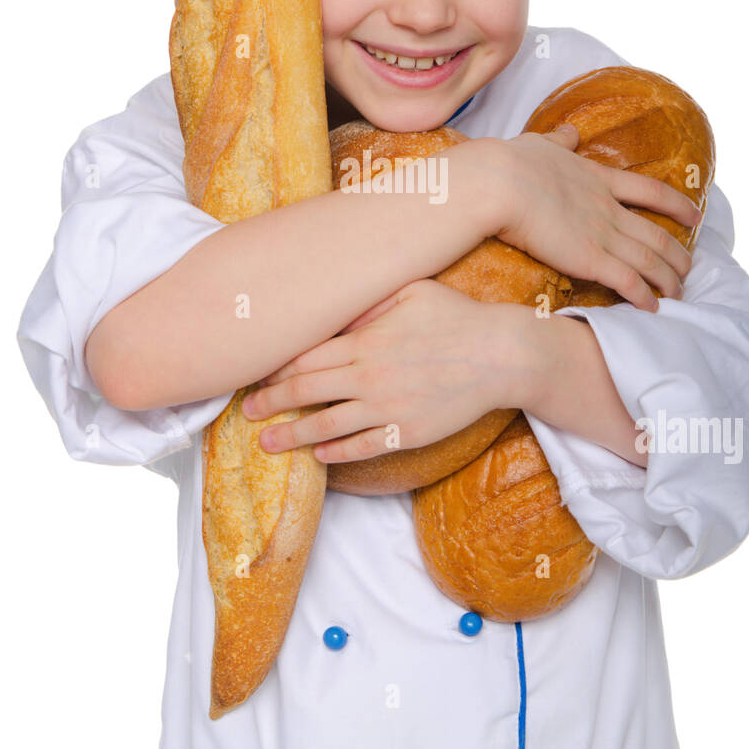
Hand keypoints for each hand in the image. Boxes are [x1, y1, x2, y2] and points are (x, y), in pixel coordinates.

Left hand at [240, 279, 510, 462]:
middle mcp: (368, 377)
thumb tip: (333, 309)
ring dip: (293, 436)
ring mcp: (386, 408)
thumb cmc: (456, 316)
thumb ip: (367, 303)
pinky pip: (362, 447)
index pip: (305, 358)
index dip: (275, 369)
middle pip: (304, 393)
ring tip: (268, 444)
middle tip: (247, 412)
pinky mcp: (406, 432)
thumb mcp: (410, 291)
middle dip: (270, 403)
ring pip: (326, 427)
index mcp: (364, 341)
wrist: (501, 355)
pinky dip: (336, 453)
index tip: (255, 376)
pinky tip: (319, 456)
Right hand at [486, 126, 701, 311]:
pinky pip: (628, 282)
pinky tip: (653, 308)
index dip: (677, 205)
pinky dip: (644, 296)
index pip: (650, 192)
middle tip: (689, 267)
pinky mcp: (590, 259)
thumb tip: (570, 132)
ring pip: (649, 261)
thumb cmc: (511, 163)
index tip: (695, 215)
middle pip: (657, 234)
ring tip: (679, 292)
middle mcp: (608, 209)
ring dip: (668, 279)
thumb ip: (559, 141)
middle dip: (677, 254)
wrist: (500, 184)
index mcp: (599, 180)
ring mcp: (602, 235)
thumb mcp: (540, 143)